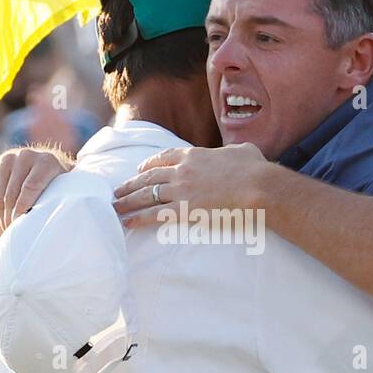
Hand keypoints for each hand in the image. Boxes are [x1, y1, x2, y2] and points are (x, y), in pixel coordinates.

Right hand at [0, 146, 70, 233]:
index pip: (31, 186)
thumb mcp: (65, 189)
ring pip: (0, 196)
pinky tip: (2, 219)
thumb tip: (66, 220)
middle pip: (13, 194)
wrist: (38, 169)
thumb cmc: (56, 186)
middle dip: (12, 216)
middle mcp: (26, 156)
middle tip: (15, 232)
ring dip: (3, 216)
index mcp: (47, 161)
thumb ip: (67, 198)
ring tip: (10, 229)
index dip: (24, 207)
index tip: (21, 223)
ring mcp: (8, 159)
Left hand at [113, 143, 266, 227]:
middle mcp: (182, 170)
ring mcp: (181, 190)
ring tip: (115, 207)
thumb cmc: (256, 169)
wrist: (258, 187)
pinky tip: (127, 222)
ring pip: (146, 195)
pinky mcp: (184, 210)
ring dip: (128, 201)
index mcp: (194, 155)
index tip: (139, 169)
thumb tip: (240, 151)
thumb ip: (233, 151)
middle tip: (117, 191)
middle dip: (130, 185)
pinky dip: (138, 218)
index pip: (164, 158)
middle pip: (148, 177)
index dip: (148, 164)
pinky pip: (154, 214)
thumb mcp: (243, 151)